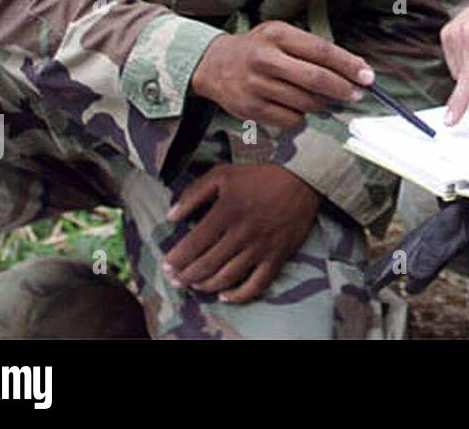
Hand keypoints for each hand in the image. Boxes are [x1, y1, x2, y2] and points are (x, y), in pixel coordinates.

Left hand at [163, 162, 319, 302]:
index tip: (166, 265)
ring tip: (195, 285)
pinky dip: (238, 295)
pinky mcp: (277, 256)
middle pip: (207, 264)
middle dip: (186, 276)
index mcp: (226, 212)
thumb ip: (194, 193)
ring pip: (227, 277)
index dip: (176, 259)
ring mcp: (260, 247)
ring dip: (205, 286)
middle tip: (176, 279)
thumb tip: (170, 216)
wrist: (302, 179)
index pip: (193, 244)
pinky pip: (256, 284)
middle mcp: (242, 233)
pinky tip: (224, 295)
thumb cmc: (259, 176)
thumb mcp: (223, 174)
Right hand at [190, 20, 373, 127]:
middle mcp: (265, 59)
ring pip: (305, 102)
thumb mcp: (281, 35)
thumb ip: (312, 49)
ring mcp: (256, 85)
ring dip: (323, 104)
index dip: (348, 65)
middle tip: (357, 94)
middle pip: (315, 79)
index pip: (321, 51)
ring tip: (326, 99)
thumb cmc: (258, 48)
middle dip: (343, 89)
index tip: (368, 76)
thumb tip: (353, 69)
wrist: (213, 64)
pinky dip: (301, 116)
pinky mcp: (250, 108)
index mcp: (277, 35)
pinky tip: (298, 107)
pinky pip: (290, 119)